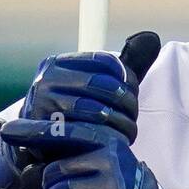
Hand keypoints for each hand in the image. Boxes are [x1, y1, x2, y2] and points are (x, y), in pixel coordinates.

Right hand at [0, 31, 160, 188]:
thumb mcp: (96, 88)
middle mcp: (46, 80)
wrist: (37, 152)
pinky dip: (107, 139)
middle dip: (128, 104)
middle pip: (105, 86)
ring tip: (128, 133)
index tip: (132, 96)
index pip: (108, 63)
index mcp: (58, 64)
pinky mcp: (46, 133)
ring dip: (121, 125)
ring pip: (98, 111)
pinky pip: (88, 133)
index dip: (128, 80)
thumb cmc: (73, 116)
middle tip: (132, 118)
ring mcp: (43, 106)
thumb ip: (124, 65)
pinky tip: (114, 143)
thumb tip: (151, 37)